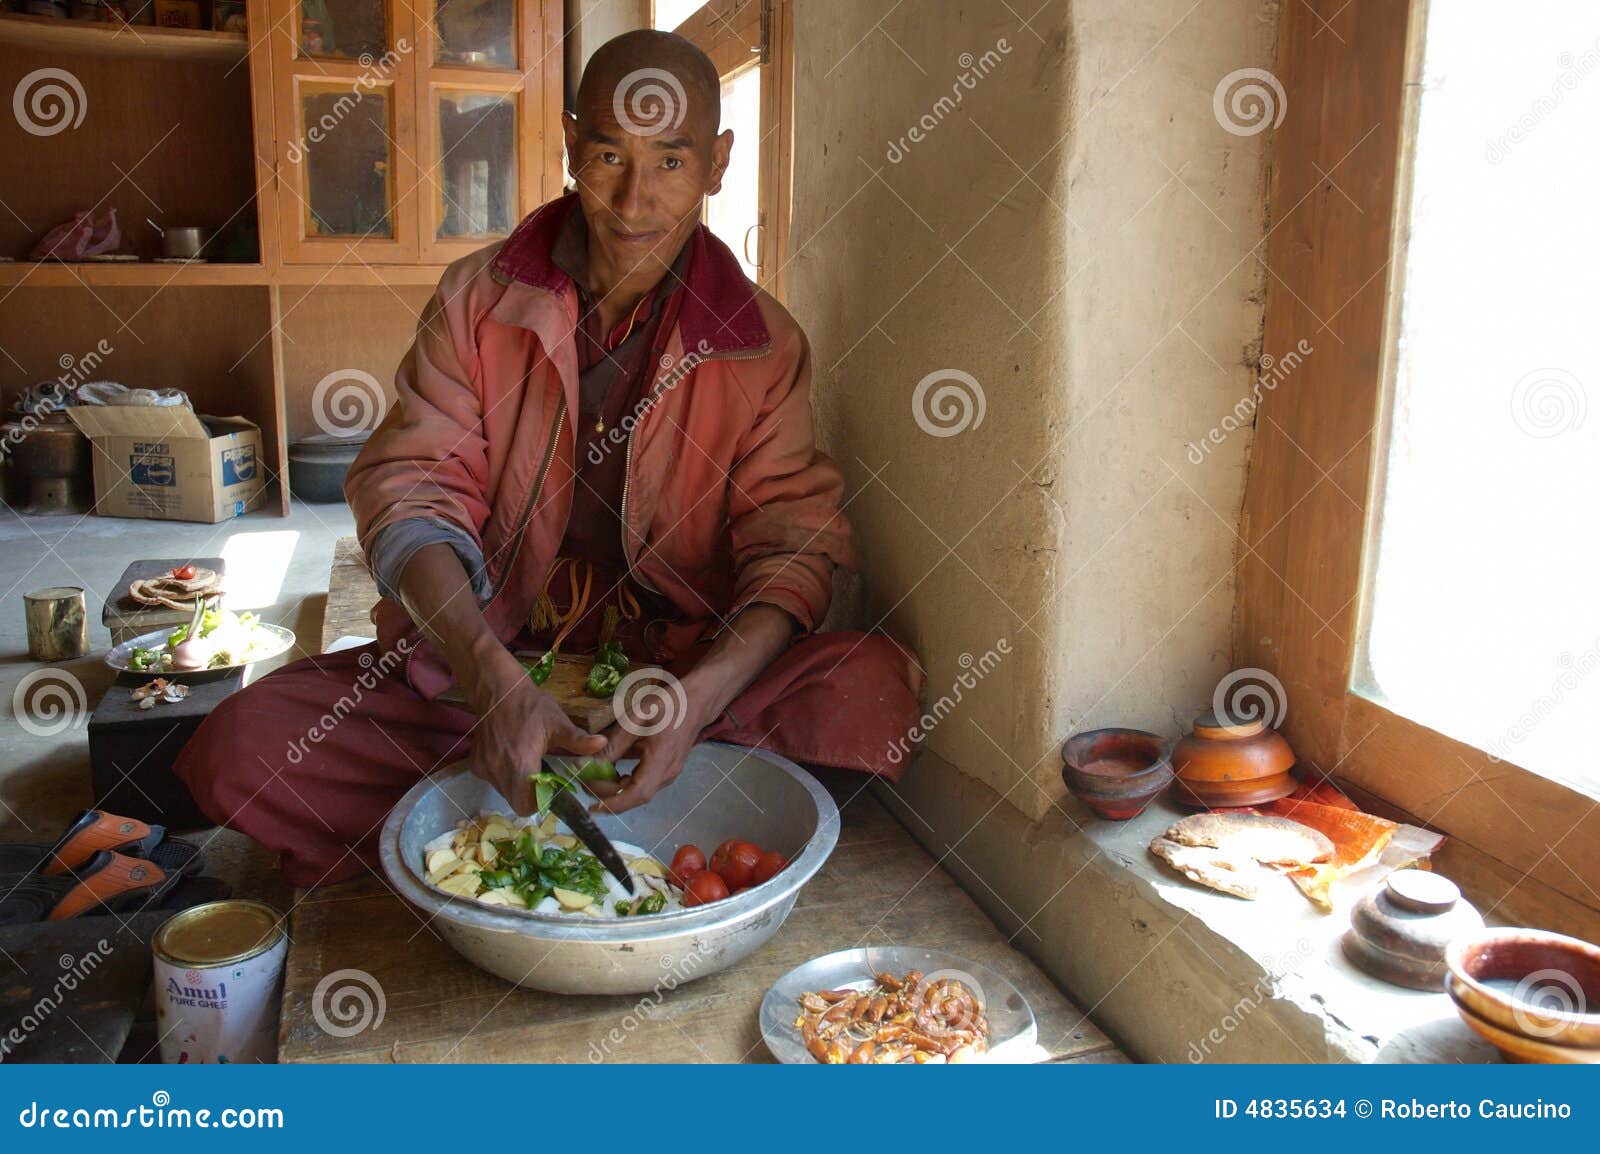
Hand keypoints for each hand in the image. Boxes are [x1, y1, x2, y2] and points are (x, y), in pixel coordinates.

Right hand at [465, 657, 605, 813]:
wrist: (498, 690)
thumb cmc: (530, 706)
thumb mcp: (557, 722)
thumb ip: (578, 740)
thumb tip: (602, 744)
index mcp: (520, 763)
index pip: (527, 804)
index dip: (541, 802)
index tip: (550, 789)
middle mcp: (499, 770)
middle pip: (516, 802)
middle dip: (531, 797)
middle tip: (542, 777)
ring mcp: (485, 768)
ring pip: (504, 792)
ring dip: (518, 786)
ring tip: (528, 764)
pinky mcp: (476, 764)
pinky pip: (493, 780)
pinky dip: (504, 776)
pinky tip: (511, 757)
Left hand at [585, 701, 703, 814]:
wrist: (696, 700)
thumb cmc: (669, 703)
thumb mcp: (637, 718)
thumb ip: (615, 742)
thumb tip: (589, 763)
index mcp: (662, 759)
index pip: (638, 793)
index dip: (615, 804)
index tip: (594, 807)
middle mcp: (668, 772)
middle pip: (636, 796)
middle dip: (608, 794)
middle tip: (586, 782)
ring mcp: (669, 773)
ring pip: (639, 791)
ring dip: (616, 788)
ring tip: (594, 777)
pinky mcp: (667, 769)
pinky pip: (643, 782)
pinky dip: (625, 781)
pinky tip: (611, 770)